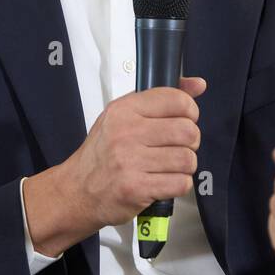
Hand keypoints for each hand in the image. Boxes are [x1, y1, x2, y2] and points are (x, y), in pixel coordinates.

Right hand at [63, 76, 205, 230]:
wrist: (77, 190)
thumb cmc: (102, 153)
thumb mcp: (123, 116)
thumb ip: (161, 98)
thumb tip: (198, 84)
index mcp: (125, 110)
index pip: (177, 100)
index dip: (190, 111)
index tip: (185, 119)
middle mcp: (126, 133)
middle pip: (188, 131)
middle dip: (191, 142)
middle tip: (177, 147)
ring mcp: (130, 161)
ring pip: (187, 159)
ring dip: (185, 166)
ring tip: (169, 166)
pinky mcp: (136, 188)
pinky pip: (181, 183)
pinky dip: (179, 184)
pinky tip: (164, 181)